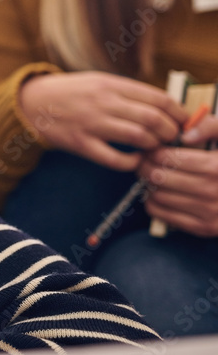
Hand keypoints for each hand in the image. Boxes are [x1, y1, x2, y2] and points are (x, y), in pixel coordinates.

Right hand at [18, 71, 184, 169]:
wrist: (31, 103)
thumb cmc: (70, 93)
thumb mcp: (98, 81)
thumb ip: (127, 92)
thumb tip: (163, 107)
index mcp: (110, 84)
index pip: (157, 98)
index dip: (177, 113)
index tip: (181, 122)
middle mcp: (102, 102)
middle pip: (153, 118)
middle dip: (169, 132)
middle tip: (170, 138)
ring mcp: (91, 123)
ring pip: (138, 137)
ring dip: (153, 145)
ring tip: (152, 148)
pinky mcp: (80, 143)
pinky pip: (115, 159)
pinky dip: (131, 163)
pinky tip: (134, 160)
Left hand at [139, 115, 217, 237]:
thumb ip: (210, 127)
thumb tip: (185, 136)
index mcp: (216, 166)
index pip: (167, 157)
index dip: (152, 151)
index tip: (150, 149)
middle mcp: (212, 190)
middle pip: (158, 176)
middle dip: (145, 167)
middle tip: (143, 162)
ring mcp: (209, 211)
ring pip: (158, 195)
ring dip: (148, 185)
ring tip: (151, 177)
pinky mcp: (205, 228)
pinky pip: (164, 216)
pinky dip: (153, 204)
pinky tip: (156, 194)